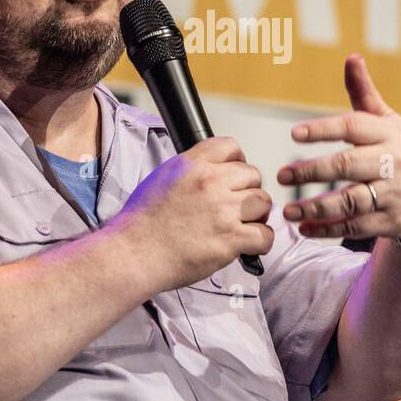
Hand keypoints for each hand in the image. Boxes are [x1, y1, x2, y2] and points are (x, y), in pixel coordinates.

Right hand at [113, 136, 274, 293]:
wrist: (134, 254)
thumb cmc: (142, 223)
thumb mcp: (162, 178)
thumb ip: (191, 170)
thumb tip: (213, 172)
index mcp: (192, 165)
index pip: (230, 146)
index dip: (237, 162)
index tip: (235, 176)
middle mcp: (210, 182)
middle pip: (252, 175)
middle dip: (248, 191)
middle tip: (237, 207)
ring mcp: (223, 210)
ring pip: (263, 202)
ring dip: (257, 215)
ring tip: (244, 225)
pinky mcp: (231, 238)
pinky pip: (265, 234)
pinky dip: (261, 241)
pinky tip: (248, 245)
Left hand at [277, 54, 400, 241]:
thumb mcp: (388, 121)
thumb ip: (364, 93)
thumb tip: (351, 57)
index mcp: (387, 134)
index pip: (352, 127)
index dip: (323, 129)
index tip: (294, 133)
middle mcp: (391, 163)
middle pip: (348, 166)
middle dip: (312, 171)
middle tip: (282, 175)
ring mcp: (392, 194)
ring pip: (350, 200)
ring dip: (316, 208)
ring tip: (288, 210)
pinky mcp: (390, 221)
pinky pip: (356, 226)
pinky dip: (329, 229)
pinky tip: (305, 228)